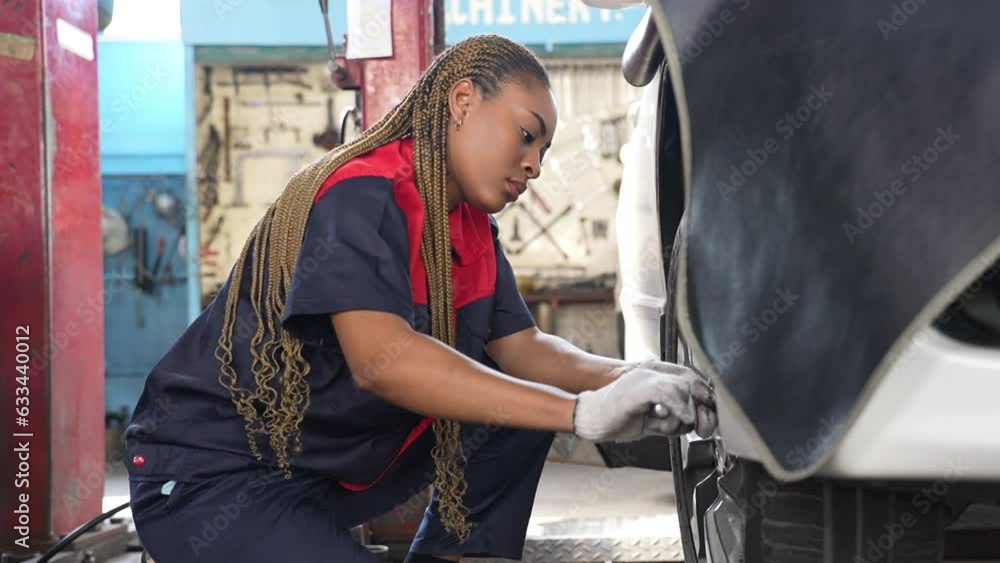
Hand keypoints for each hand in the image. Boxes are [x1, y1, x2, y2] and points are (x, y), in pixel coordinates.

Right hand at [572, 360, 716, 442]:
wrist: (591, 419)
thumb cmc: (621, 418)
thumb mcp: (657, 418)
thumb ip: (678, 414)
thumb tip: (703, 420)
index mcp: (658, 373)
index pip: (693, 378)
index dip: (707, 397)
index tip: (712, 416)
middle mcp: (653, 370)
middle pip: (692, 383)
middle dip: (703, 408)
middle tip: (702, 428)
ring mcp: (644, 377)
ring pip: (683, 388)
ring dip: (685, 414)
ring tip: (666, 425)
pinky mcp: (638, 389)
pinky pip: (668, 393)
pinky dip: (678, 408)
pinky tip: (678, 419)